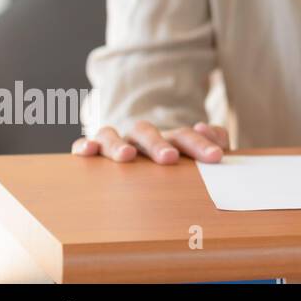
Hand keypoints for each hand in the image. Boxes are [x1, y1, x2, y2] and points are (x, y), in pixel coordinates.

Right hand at [71, 120, 229, 163]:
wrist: (139, 163)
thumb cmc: (174, 168)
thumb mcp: (197, 157)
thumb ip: (214, 143)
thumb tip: (210, 132)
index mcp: (169, 138)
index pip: (185, 136)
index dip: (200, 145)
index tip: (215, 157)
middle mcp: (141, 138)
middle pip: (148, 132)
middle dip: (158, 144)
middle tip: (169, 158)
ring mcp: (116, 143)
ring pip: (113, 135)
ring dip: (118, 144)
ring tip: (126, 156)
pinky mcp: (93, 150)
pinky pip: (85, 144)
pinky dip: (85, 144)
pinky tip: (88, 151)